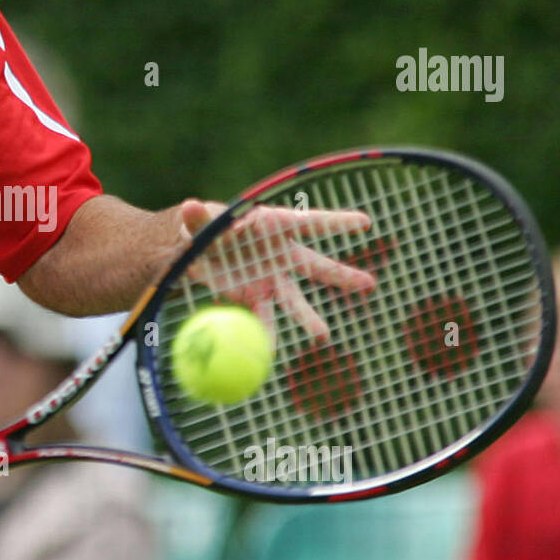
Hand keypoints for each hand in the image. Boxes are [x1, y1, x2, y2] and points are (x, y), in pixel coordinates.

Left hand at [177, 198, 375, 340]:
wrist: (197, 252)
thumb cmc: (205, 226)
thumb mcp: (199, 221)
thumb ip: (198, 218)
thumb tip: (191, 207)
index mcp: (274, 225)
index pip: (310, 222)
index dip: (337, 223)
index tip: (365, 223)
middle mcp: (281, 253)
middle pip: (315, 266)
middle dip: (341, 276)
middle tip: (369, 285)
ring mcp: (271, 278)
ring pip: (293, 300)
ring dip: (307, 317)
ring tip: (323, 335)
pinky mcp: (255, 298)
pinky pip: (263, 319)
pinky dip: (264, 335)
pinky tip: (266, 353)